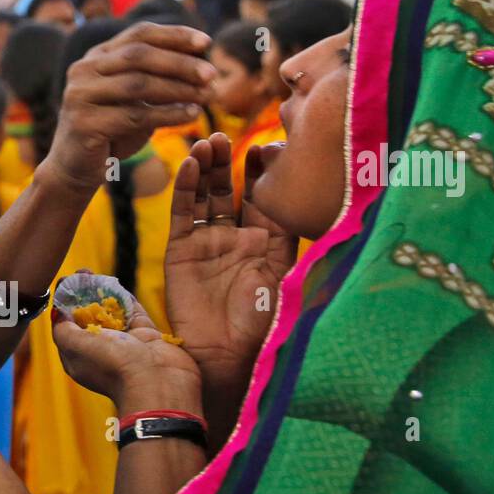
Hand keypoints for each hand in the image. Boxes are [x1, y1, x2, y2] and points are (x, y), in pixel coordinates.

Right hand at [42, 22, 214, 197]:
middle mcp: (83, 69)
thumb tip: (203, 62)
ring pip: (138, 85)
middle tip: (212, 74)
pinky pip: (134, 116)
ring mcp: (80, 95)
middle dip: (180, 63)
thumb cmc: (112, 132)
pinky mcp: (83, 123)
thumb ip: (157, 79)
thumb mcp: (135, 100)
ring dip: (178, 89)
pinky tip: (191, 116)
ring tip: (207, 96)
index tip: (206, 42)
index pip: (139, 34)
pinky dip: (168, 115)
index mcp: (96, 56)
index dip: (174, 35)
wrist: (75, 169)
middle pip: (140, 56)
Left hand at [51, 274, 201, 411]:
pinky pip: (132, 310)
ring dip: (101, 291)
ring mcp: (124, 342)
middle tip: (80, 272)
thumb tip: (58, 312)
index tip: (63, 282)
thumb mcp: (75, 346)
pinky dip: (123, 297)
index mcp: (79, 357)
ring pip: (110, 311)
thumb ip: (62, 328)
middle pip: (88, 316)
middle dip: (81, 294)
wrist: (157, 382)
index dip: (63, 304)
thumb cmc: (112, 366)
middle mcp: (100, 350)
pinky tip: (113, 281)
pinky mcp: (146, 334)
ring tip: (92, 273)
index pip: (66, 327)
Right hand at [164, 135, 296, 385]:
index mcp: (265, 243)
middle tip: (226, 137)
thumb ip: (291, 237)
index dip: (260, 172)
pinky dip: (184, 188)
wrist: (227, 356)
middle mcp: (235, 239)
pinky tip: (189, 164)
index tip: (264, 147)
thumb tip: (312, 196)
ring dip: (205, 168)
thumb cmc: (263, 324)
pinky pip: (182, 214)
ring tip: (207, 142)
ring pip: (204, 196)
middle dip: (228, 163)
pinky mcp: (181, 252)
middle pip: (229, 190)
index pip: (261, 197)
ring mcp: (206, 244)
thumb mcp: (287, 274)